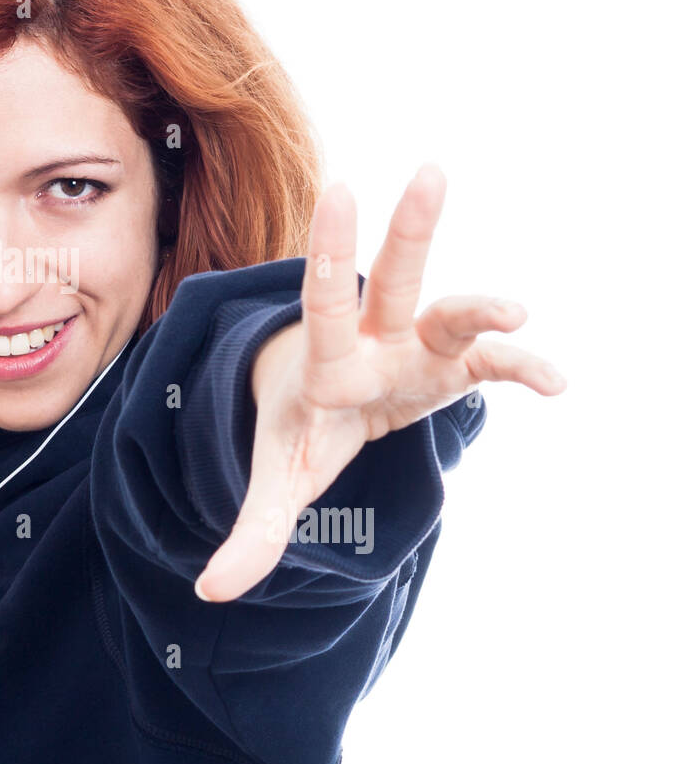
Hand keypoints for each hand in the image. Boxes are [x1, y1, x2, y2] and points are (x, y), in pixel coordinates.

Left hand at [194, 165, 565, 601]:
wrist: (322, 402)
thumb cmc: (294, 430)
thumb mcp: (274, 478)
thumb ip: (250, 531)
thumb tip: (207, 592)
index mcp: (322, 359)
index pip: (321, 302)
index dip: (327, 252)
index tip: (340, 191)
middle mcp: (373, 339)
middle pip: (392, 279)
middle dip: (411, 229)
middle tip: (432, 170)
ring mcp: (417, 348)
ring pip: (451, 310)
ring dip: (484, 306)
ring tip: (519, 317)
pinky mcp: (451, 367)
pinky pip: (491, 364)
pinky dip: (519, 369)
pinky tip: (556, 384)